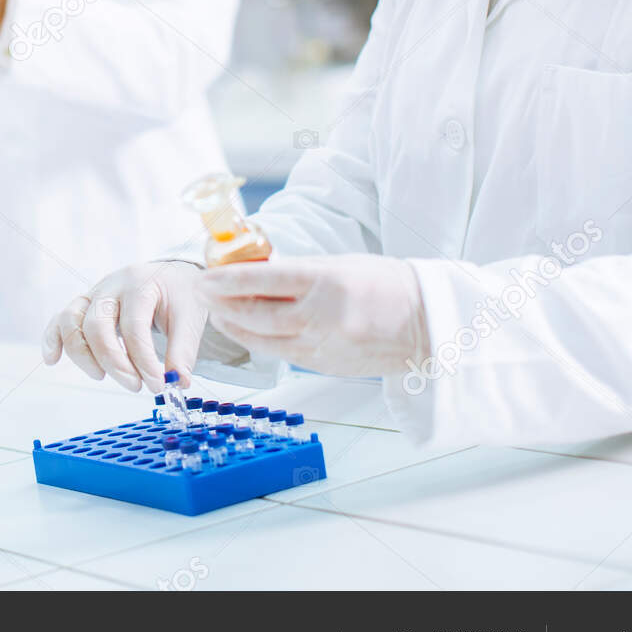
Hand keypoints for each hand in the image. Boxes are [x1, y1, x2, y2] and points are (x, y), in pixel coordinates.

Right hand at [42, 261, 208, 391]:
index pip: (134, 327)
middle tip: (135, 385)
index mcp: (140, 284)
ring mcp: (93, 294)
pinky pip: (59, 319)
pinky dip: (52, 339)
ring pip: (71, 320)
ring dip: (81, 353)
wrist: (170, 275)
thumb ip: (183, 350)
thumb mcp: (191, 317)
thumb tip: (177, 382)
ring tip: (100, 376)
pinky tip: (53, 360)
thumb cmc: (179, 295)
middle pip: (96, 324)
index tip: (158, 385)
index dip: (144, 360)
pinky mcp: (84, 305)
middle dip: (113, 361)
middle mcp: (112, 286)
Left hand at [197, 254, 426, 377]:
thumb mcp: (341, 265)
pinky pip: (283, 354)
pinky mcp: (326, 366)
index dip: (227, 280)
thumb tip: (254, 274)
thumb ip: (298, 273)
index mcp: (328, 282)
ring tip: (217, 313)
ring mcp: (324, 345)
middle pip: (257, 315)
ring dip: (235, 326)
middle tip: (202, 293)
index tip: (204, 277)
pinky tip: (246, 331)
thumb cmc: (386, 284)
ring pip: (264, 339)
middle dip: (222, 304)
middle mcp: (323, 316)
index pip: (264, 281)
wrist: (429, 324)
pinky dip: (260, 342)